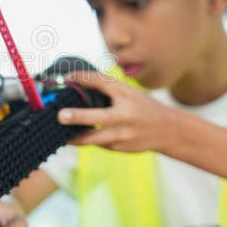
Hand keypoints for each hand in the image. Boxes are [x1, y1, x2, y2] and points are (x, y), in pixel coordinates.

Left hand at [57, 70, 176, 152]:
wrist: (167, 131)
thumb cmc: (141, 107)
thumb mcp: (127, 91)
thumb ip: (103, 85)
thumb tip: (72, 80)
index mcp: (126, 97)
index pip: (102, 83)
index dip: (83, 78)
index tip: (67, 77)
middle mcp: (124, 117)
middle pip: (98, 118)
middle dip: (78, 117)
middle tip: (61, 115)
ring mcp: (121, 136)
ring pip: (92, 139)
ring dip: (74, 137)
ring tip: (59, 134)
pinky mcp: (117, 148)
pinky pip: (96, 144)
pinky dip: (84, 140)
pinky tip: (75, 136)